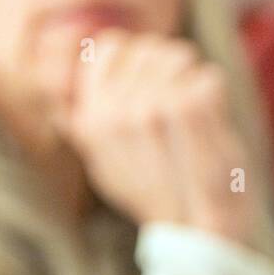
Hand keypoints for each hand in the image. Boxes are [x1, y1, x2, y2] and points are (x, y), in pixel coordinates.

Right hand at [43, 28, 255, 245]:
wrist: (189, 227)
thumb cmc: (147, 193)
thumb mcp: (100, 163)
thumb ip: (82, 130)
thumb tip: (58, 110)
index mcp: (91, 116)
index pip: (109, 47)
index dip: (131, 51)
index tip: (144, 68)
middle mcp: (117, 109)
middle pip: (147, 48)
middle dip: (166, 61)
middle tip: (178, 84)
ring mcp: (154, 108)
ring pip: (177, 55)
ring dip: (191, 71)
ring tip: (194, 93)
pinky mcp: (194, 109)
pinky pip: (207, 75)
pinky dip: (215, 88)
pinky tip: (212, 110)